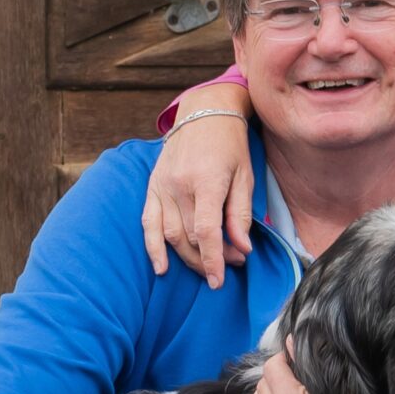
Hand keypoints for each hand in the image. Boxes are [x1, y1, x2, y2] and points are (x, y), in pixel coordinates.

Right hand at [144, 84, 254, 285]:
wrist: (204, 113)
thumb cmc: (230, 146)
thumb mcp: (245, 178)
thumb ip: (241, 215)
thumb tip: (242, 249)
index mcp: (206, 181)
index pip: (206, 231)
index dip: (213, 260)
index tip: (220, 280)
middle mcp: (179, 184)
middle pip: (190, 236)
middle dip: (209, 258)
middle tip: (230, 265)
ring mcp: (162, 185)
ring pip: (170, 234)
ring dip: (187, 258)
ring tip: (206, 267)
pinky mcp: (152, 186)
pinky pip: (148, 222)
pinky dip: (153, 247)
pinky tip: (162, 267)